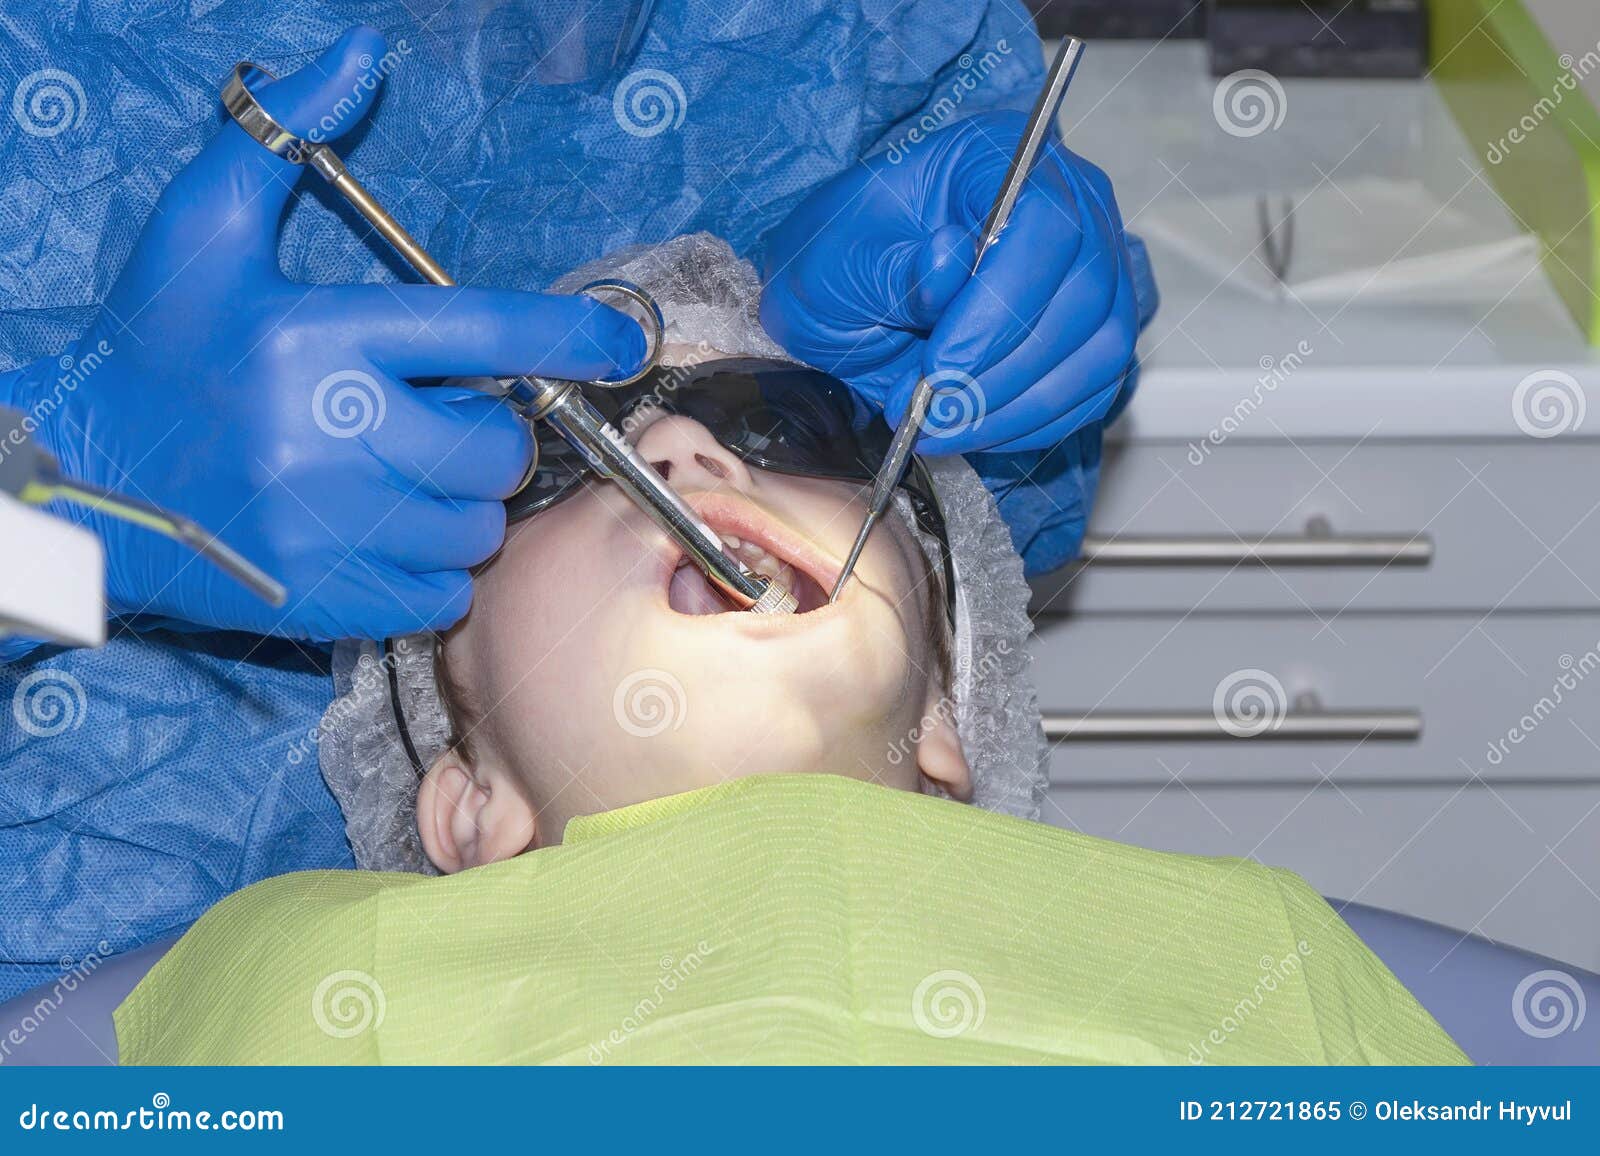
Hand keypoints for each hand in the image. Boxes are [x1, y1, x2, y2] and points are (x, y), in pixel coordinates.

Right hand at [13, 27, 644, 640]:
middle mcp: (335, 437)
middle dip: (489, 432)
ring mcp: (332, 529)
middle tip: (433, 416)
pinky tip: (382, 532)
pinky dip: (433, 567)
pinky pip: (445, 592)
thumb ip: (279, 143)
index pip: (483, 331)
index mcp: (319, 340)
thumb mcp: (201, 233)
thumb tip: (357, 56)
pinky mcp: (328, 600)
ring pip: (479, 524)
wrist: (79, 477)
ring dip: (461, 500)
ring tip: (396, 474)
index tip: (620, 342)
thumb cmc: (158, 352)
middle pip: (499, 448)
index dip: (568, 336)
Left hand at [759, 110, 1138, 453]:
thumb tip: (951, 261)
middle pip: (1085, 292)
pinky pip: (1093, 388)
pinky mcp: (1092, 332)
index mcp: (1003, 155)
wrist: (846, 295)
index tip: (941, 365)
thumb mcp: (839, 260)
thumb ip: (896, 267)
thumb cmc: (841, 259)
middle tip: (932, 410)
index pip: (1047, 221)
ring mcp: (1092, 268)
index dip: (1002, 304)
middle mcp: (1069, 202)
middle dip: (1004, 371)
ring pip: (1099, 349)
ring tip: (941, 426)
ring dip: (1018, 407)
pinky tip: (973, 429)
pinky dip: (1033, 423)